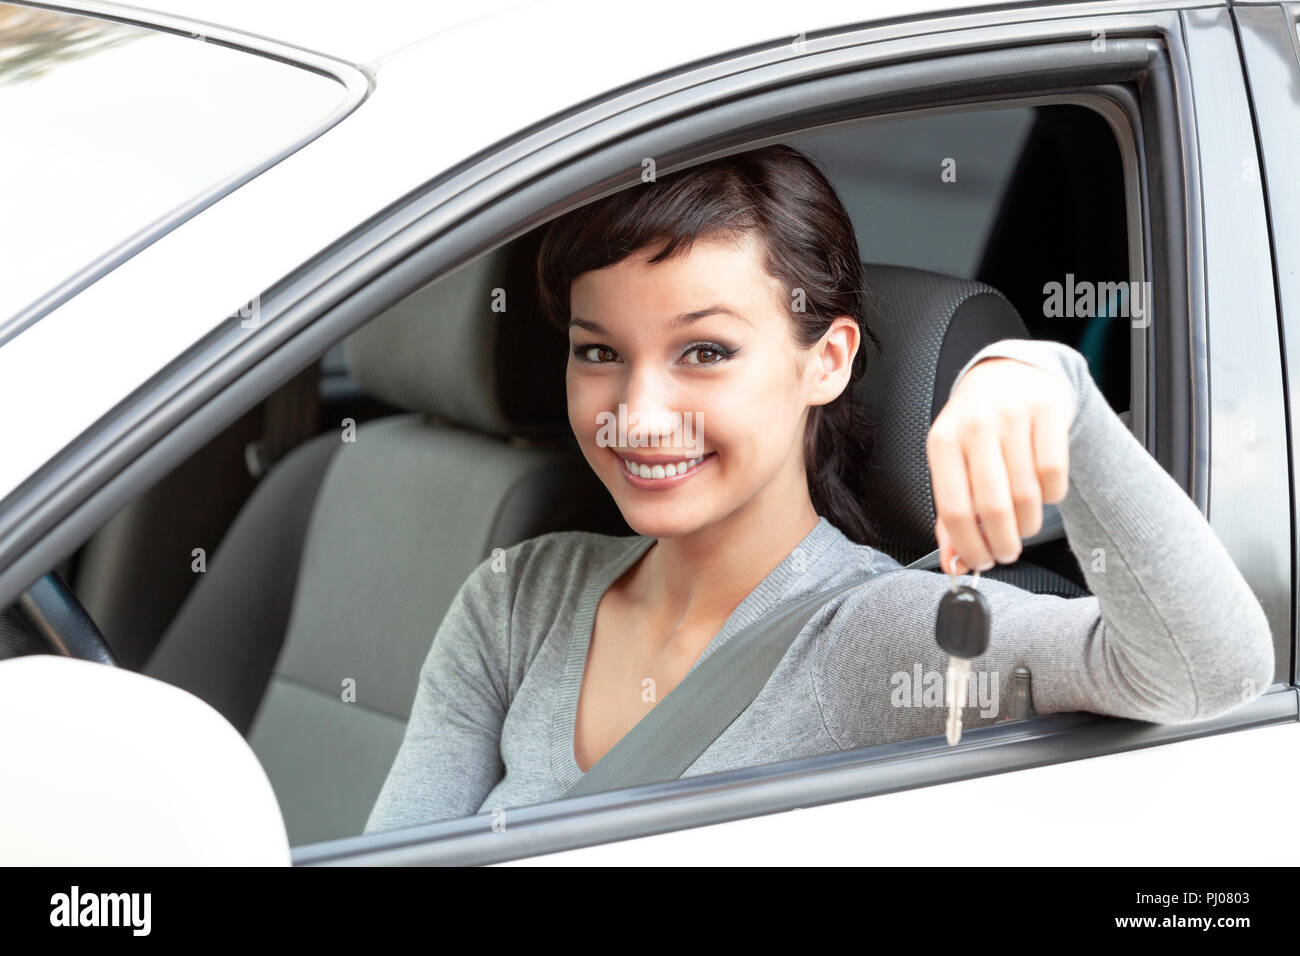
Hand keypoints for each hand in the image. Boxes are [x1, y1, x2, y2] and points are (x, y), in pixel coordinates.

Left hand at [927, 357, 1074, 575]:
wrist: (1011, 372)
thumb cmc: (978, 427)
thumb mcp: (953, 462)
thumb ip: (950, 515)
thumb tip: (953, 565)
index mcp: (943, 442)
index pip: (953, 509)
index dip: (969, 546)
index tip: (980, 563)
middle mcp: (975, 426)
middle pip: (992, 506)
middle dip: (1003, 543)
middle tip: (1006, 553)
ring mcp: (1013, 415)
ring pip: (1026, 494)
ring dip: (1027, 524)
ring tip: (1023, 525)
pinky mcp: (1048, 411)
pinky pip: (1054, 473)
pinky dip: (1052, 495)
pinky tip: (1043, 493)